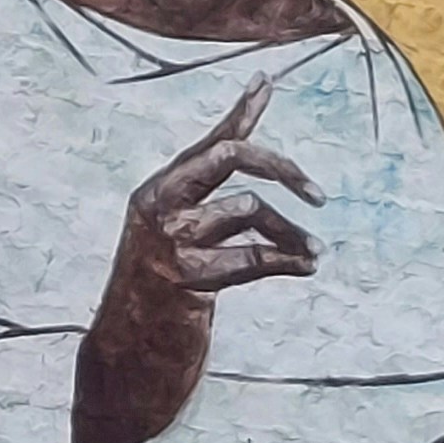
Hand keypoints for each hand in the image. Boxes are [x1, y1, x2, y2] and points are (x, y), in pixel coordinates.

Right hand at [75, 81, 320, 442]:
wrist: (124, 358)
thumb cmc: (158, 299)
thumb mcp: (180, 244)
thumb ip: (211, 211)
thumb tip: (256, 187)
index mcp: (158, 190)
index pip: (210, 141)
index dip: (242, 111)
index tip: (269, 83)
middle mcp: (159, 205)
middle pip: (230, 156)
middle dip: (283, 168)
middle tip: (319, 196)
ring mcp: (170, 240)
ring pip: (249, 210)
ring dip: (291, 234)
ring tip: (313, 253)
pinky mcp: (184, 278)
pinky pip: (250, 260)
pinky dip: (285, 262)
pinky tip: (306, 268)